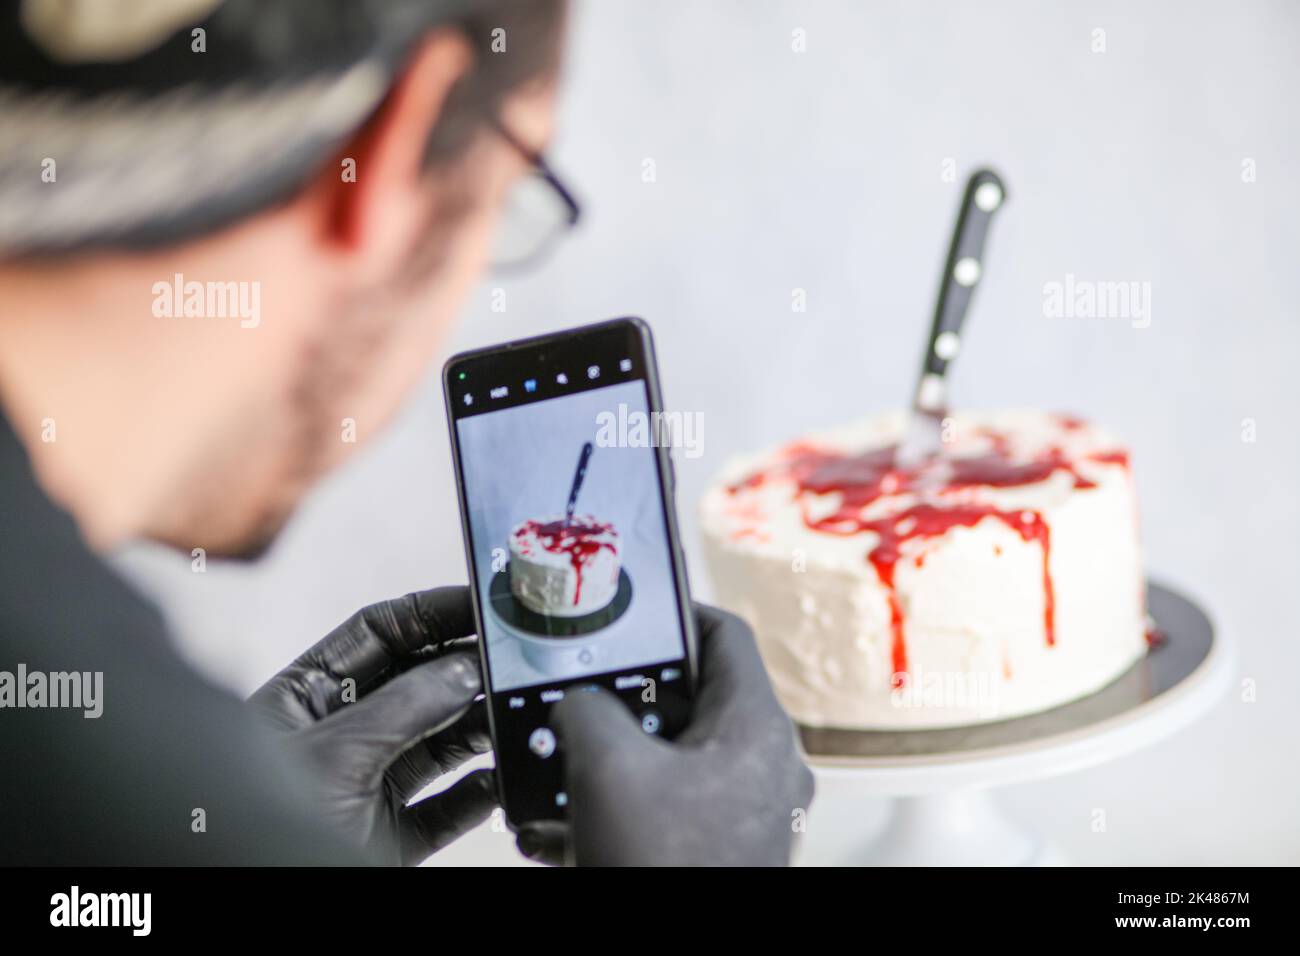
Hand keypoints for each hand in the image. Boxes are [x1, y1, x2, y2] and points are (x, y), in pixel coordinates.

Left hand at [249, 587, 495, 864]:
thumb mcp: (332, 756)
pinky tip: (500, 778)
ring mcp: (366, 785)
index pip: (377, 632)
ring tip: (515, 712)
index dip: (431, 612)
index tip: (481, 602)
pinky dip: (480, 793)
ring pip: (440, 742)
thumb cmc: (250, 834)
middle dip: (465, 668)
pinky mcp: (390, 837)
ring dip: (480, 728)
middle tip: (512, 657)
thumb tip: (464, 667)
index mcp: (306, 696)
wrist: (239, 900)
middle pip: (417, 682)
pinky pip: (448, 807)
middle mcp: (340, 734)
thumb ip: (403, 708)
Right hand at [517, 605, 814, 865]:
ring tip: (567, 758)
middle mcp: (766, 765)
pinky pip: (675, 800)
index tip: (631, 610)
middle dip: (630, 694)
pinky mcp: (726, 846)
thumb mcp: (608, 769)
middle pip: (697, 696)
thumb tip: (581, 701)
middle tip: (586, 692)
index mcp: (757, 729)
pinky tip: (572, 815)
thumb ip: (589, 708)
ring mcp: (750, 810)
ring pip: (679, 752)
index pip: (725, 636)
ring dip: (620, 751)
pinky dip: (628, 796)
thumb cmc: (664, 869)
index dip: (675, 612)